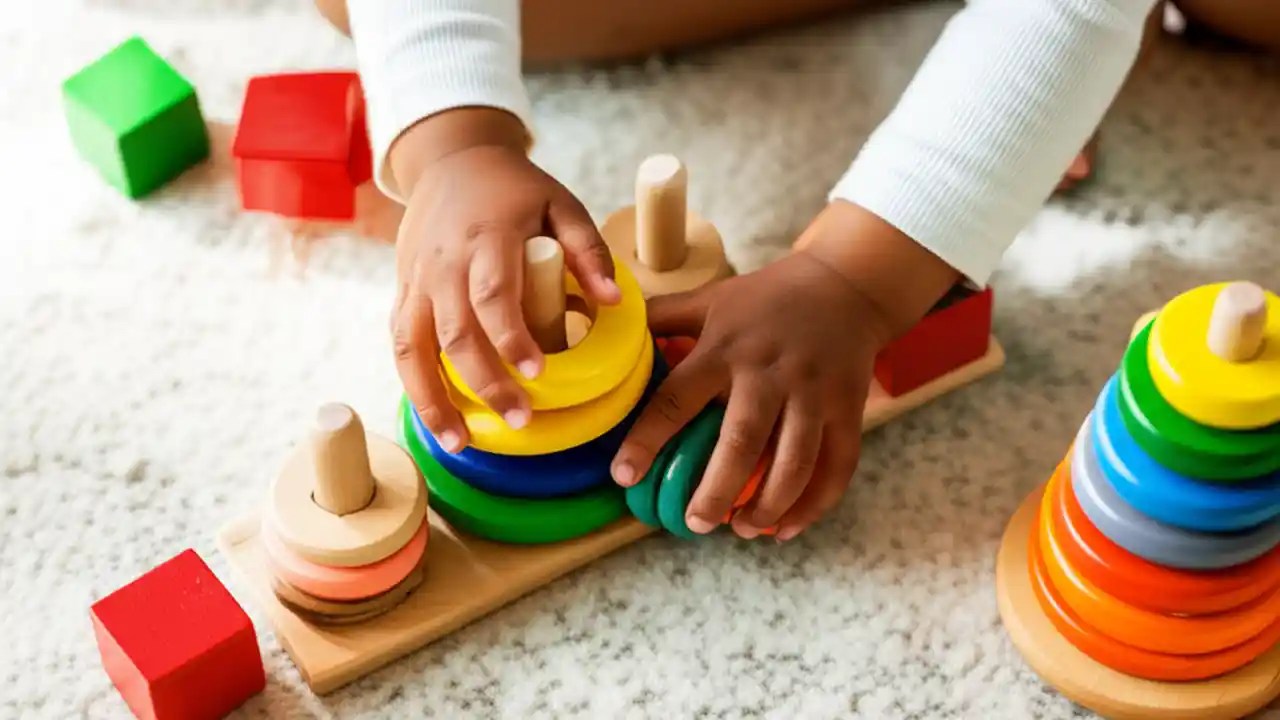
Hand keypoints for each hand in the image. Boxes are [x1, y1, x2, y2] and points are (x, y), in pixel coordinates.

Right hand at [389, 109, 619, 451]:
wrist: (451, 161)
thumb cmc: (514, 188)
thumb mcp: (559, 201)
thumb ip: (587, 250)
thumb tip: (613, 301)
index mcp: (486, 237)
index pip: (493, 295)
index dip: (511, 337)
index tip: (537, 374)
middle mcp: (444, 264)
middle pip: (455, 332)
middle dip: (483, 382)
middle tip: (519, 419)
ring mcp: (416, 281)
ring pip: (413, 347)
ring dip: (433, 399)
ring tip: (460, 442)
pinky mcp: (402, 294)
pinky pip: (401, 345)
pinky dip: (414, 385)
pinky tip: (437, 420)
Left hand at [612, 201, 959, 540]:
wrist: (845, 286)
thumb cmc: (766, 299)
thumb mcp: (711, 298)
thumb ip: (664, 317)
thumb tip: (611, 325)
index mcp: (724, 348)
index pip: (677, 397)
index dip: (647, 439)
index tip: (624, 477)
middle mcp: (768, 373)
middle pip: (741, 441)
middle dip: (716, 490)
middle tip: (693, 523)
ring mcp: (813, 393)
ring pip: (794, 461)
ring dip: (768, 505)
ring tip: (741, 531)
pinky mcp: (848, 409)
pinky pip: (836, 466)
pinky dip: (813, 505)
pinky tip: (786, 528)